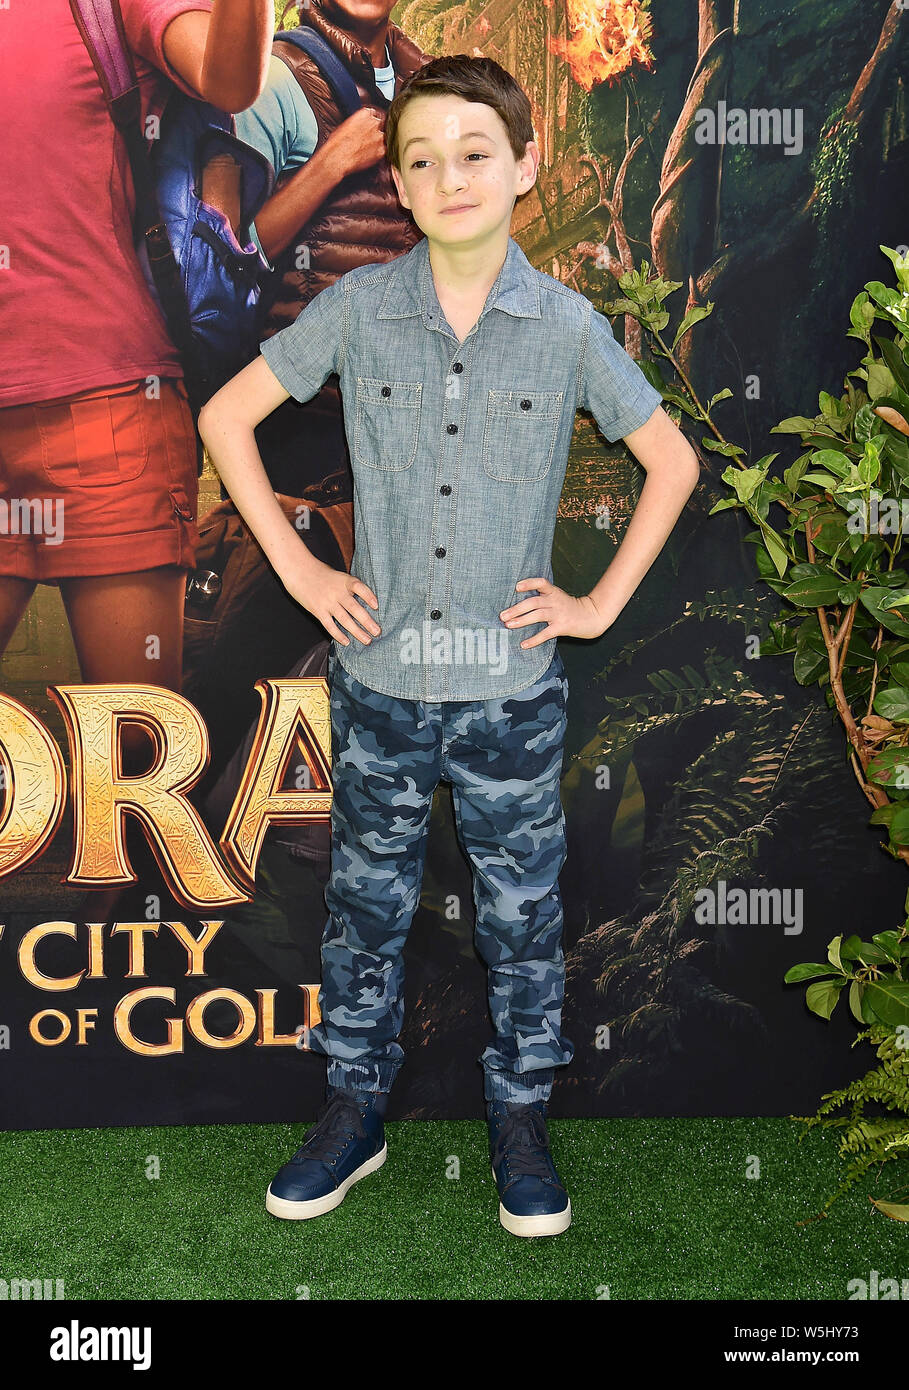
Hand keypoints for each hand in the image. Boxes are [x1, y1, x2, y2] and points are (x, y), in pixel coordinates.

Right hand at [283, 559, 380, 645]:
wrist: (298, 570)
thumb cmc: (321, 573)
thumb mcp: (338, 576)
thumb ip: (349, 588)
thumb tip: (366, 603)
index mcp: (345, 581)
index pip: (360, 588)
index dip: (369, 596)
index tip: (377, 606)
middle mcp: (337, 592)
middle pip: (355, 608)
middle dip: (367, 621)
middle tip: (377, 632)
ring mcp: (327, 602)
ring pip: (345, 620)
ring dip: (357, 631)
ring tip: (367, 640)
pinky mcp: (318, 610)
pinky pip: (330, 625)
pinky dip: (338, 635)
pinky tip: (347, 642)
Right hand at [325, 108, 386, 176]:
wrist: (338, 157)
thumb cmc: (337, 143)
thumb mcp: (346, 125)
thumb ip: (358, 123)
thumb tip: (360, 128)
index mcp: (365, 113)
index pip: (375, 113)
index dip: (372, 121)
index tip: (370, 127)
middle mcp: (375, 123)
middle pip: (382, 124)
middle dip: (377, 131)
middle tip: (369, 139)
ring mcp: (379, 137)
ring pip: (384, 138)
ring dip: (378, 143)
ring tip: (367, 149)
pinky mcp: (381, 151)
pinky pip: (385, 151)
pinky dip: (379, 154)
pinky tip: (369, 156)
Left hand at [500, 578, 614, 647]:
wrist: (593, 616)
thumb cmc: (571, 607)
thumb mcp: (558, 598)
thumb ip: (543, 598)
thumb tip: (519, 604)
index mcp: (554, 592)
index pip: (541, 583)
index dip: (529, 583)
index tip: (516, 587)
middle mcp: (555, 601)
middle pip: (533, 602)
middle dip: (516, 608)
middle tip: (502, 615)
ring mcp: (559, 614)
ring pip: (537, 615)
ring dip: (521, 620)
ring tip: (508, 625)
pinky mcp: (562, 627)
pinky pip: (545, 634)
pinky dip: (534, 640)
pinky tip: (523, 644)